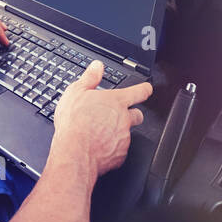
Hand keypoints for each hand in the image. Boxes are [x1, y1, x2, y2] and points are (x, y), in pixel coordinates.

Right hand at [50, 61, 150, 176]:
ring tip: (100, 133)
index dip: (145, 89)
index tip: (147, 89)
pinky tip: (97, 147)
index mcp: (116, 102)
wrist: (75, 152)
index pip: (139, 92)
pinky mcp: (120, 155)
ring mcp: (124, 138)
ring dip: (118, 133)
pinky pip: (119, 151)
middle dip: (132, 114)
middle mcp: (124, 119)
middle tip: (118, 115)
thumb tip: (97, 66)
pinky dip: (111, 149)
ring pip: (127, 134)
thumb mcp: (76, 92)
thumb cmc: (75, 122)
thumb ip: (90, 78)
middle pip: (138, 115)